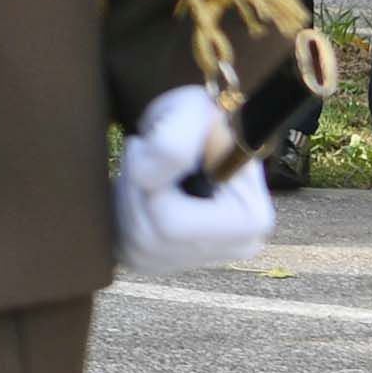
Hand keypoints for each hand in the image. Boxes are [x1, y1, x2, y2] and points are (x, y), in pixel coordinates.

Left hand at [111, 82, 275, 273]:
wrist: (187, 130)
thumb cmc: (196, 119)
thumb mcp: (189, 110)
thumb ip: (173, 142)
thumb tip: (149, 179)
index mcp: (250, 222)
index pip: (171, 223)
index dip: (151, 180)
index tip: (155, 146)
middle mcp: (229, 250)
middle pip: (148, 236)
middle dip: (134, 188)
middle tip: (143, 154)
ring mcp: (198, 260)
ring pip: (133, 243)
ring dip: (126, 197)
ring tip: (143, 168)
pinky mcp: (165, 262)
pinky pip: (124, 251)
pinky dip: (121, 216)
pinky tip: (139, 192)